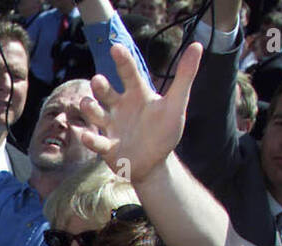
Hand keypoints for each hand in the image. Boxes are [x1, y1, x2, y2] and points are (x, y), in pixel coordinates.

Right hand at [73, 41, 202, 183]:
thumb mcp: (176, 104)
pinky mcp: (107, 147)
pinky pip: (97, 142)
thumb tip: (197, 45)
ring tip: (87, 104)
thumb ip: (185, 76)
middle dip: (100, 86)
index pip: (129, 73)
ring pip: (96, 113)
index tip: (116, 47)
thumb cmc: (164, 132)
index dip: (122, 60)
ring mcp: (111, 127)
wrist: (155, 163)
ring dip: (89, 108)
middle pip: (106, 92)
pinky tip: (85, 136)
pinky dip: (90, 139)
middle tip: (98, 80)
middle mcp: (120, 107)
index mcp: (137, 94)